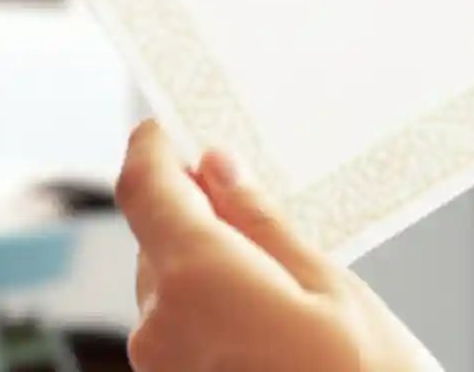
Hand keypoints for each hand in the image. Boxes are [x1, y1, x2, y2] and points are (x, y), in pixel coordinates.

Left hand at [116, 121, 440, 371]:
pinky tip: (266, 313)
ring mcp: (162, 365)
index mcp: (197, 280)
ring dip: (206, 262)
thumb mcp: (328, 284)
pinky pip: (178, 325)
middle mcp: (161, 324)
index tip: (163, 125)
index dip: (151, 148)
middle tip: (253, 196)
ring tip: (280, 273)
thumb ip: (260, 222)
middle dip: (196, 211)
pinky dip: (209, 304)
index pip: (146, 189)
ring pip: (169, 283)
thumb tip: (218, 168)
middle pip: (159, 237)